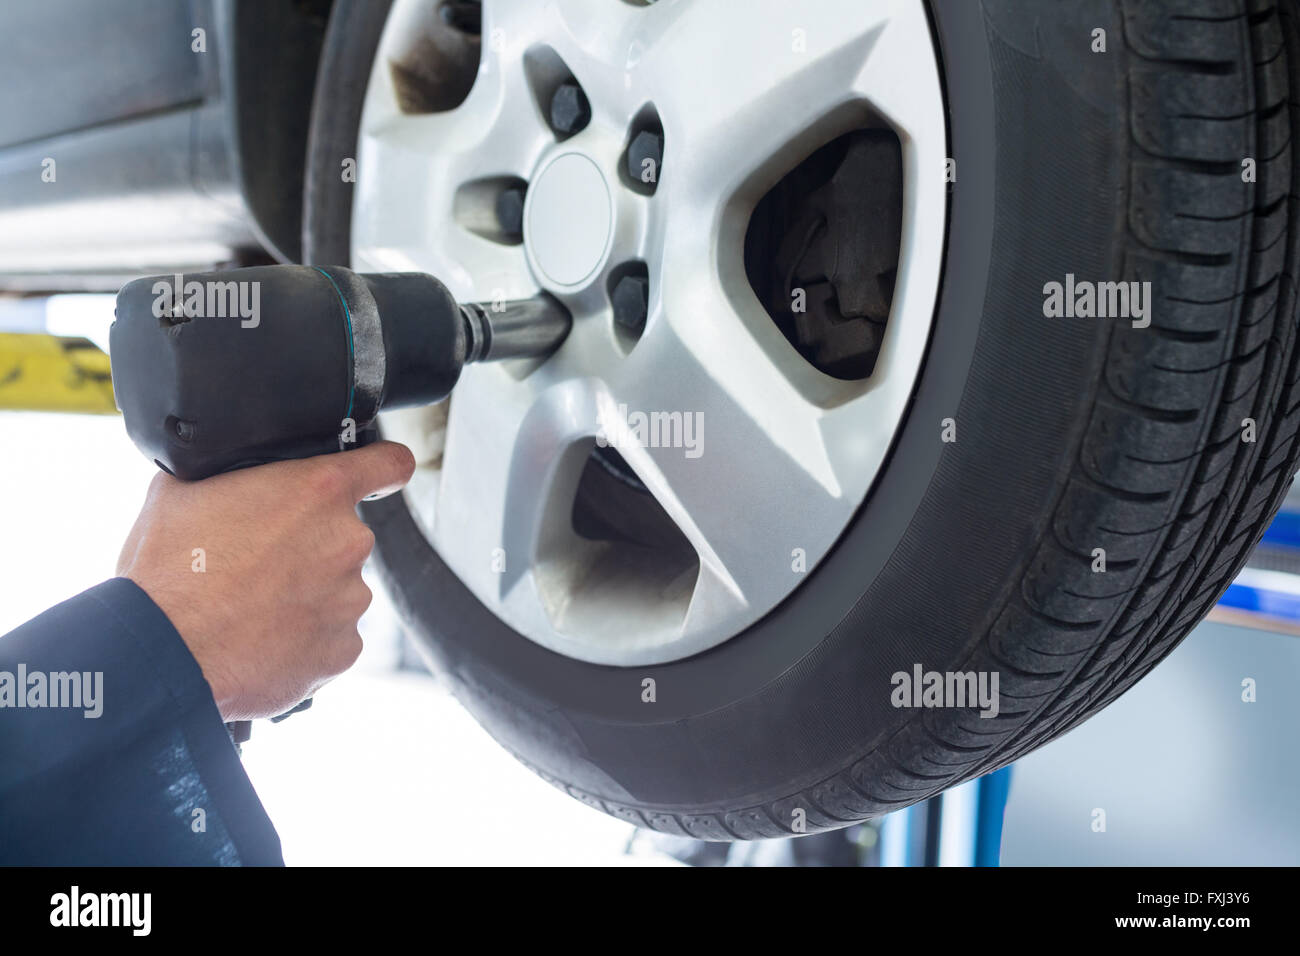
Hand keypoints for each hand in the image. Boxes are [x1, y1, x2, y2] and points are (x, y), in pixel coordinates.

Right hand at [115, 441, 415, 720]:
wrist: (163, 655)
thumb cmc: (167, 571)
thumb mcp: (184, 489)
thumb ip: (233, 471)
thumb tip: (236, 472)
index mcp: (319, 490)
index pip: (388, 463)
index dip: (384, 468)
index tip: (383, 475)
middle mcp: (348, 541)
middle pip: (343, 536)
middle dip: (308, 545)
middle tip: (257, 563)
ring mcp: (350, 600)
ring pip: (337, 589)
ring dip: (305, 594)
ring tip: (249, 607)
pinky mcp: (343, 650)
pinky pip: (331, 636)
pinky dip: (303, 638)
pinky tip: (260, 638)